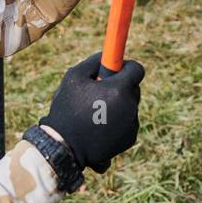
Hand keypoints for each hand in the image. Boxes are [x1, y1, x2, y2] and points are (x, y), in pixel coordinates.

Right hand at [39, 52, 143, 173]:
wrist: (65, 146)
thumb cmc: (67, 108)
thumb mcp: (74, 76)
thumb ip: (94, 61)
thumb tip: (107, 56)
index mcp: (119, 89)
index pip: (137, 69)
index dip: (126, 67)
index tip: (115, 70)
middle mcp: (130, 107)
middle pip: (133, 88)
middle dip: (120, 87)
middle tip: (100, 92)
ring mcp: (131, 124)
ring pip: (130, 106)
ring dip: (118, 105)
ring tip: (95, 113)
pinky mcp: (130, 139)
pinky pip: (128, 122)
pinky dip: (118, 121)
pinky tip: (99, 126)